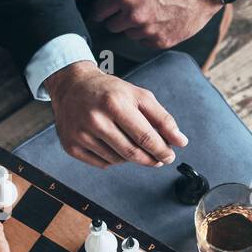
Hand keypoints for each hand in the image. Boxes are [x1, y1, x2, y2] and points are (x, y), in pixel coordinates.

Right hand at [43, 61, 186, 168]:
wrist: (72, 87)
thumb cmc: (109, 91)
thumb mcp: (138, 96)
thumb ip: (162, 118)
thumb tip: (180, 141)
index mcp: (114, 103)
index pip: (145, 137)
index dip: (162, 150)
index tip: (169, 156)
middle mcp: (95, 119)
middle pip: (132, 152)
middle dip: (151, 159)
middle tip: (159, 159)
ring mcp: (81, 134)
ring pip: (118, 160)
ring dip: (131, 158)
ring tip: (132, 144)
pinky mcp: (71, 146)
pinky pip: (102, 163)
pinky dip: (113, 159)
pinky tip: (113, 145)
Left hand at [88, 0, 229, 49]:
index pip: (98, 12)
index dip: (100, 10)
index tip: (103, 10)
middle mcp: (134, 15)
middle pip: (111, 26)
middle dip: (118, 18)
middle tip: (133, 7)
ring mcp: (147, 31)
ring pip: (129, 34)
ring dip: (135, 26)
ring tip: (152, 11)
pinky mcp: (160, 42)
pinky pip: (145, 41)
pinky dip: (150, 34)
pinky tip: (161, 20)